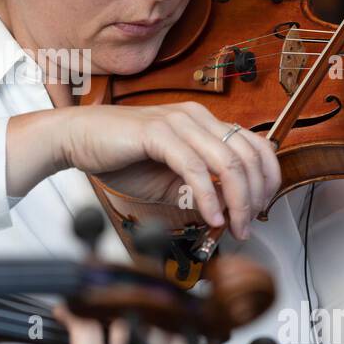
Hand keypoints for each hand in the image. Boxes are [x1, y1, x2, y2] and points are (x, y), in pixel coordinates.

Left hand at [0, 306, 187, 343]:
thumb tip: (126, 319)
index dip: (163, 319)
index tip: (141, 297)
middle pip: (158, 332)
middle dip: (134, 306)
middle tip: (109, 296)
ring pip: (124, 325)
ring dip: (99, 307)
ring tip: (81, 306)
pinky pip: (89, 328)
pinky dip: (73, 313)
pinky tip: (64, 314)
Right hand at [8, 103, 279, 238]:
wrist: (76, 139)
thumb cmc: (120, 157)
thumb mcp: (168, 180)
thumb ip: (198, 191)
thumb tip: (227, 213)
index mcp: (203, 123)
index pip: (256, 145)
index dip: (267, 179)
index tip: (261, 209)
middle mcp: (197, 117)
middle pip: (249, 155)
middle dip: (255, 197)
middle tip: (248, 225)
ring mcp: (178, 122)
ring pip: (228, 162)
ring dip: (237, 201)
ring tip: (234, 226)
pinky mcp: (158, 133)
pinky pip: (195, 168)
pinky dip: (208, 197)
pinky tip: (210, 216)